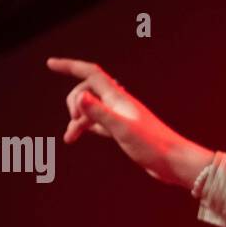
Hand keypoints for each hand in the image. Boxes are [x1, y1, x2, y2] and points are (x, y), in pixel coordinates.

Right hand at [46, 57, 211, 188]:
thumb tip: (79, 97)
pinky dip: (86, 127)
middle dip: (73, 101)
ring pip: (91, 109)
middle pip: (87, 90)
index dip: (70, 67)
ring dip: (77, 120)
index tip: (50, 64)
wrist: (175, 162)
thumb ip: (100, 113)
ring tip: (69, 138)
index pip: (90, 74)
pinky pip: (99, 122)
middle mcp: (119, 103)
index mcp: (119, 98)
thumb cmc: (153, 146)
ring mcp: (121, 117)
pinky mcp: (124, 131)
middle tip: (74, 121)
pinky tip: (77, 136)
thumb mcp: (122, 129)